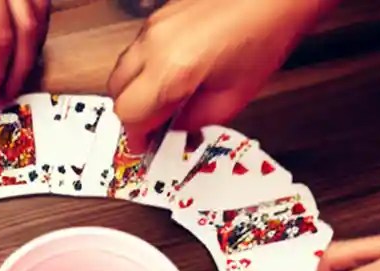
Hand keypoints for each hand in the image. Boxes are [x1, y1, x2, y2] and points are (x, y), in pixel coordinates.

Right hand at [108, 0, 331, 147]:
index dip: (135, 136)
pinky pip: (138, 50)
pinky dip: (145, 68)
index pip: (129, 114)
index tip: (144, 146)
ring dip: (136, 90)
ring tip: (165, 100)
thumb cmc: (262, 40)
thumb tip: (173, 127)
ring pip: (123, 69)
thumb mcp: (232, 99)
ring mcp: (153, 26)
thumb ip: (194, 120)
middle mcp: (154, 45)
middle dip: (132, 114)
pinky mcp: (159, 15)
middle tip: (154, 127)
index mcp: (172, 71)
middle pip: (117, 91)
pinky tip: (172, 74)